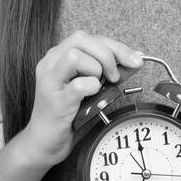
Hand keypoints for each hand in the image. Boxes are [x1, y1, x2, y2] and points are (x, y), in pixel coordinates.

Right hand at [21, 30, 143, 169]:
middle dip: (108, 55)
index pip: (89, 38)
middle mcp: (50, 63)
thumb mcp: (93, 88)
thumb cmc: (68, 115)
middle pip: (81, 39)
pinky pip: (79, 85)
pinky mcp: (55, 100)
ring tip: (98, 86)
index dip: (116, 46)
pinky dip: (92, 88)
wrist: (45, 143)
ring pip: (75, 56)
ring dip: (96, 70)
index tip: (135, 60)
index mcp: (59, 56)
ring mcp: (50, 80)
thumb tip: (135, 59)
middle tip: (115, 77)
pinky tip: (91, 96)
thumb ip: (111, 72)